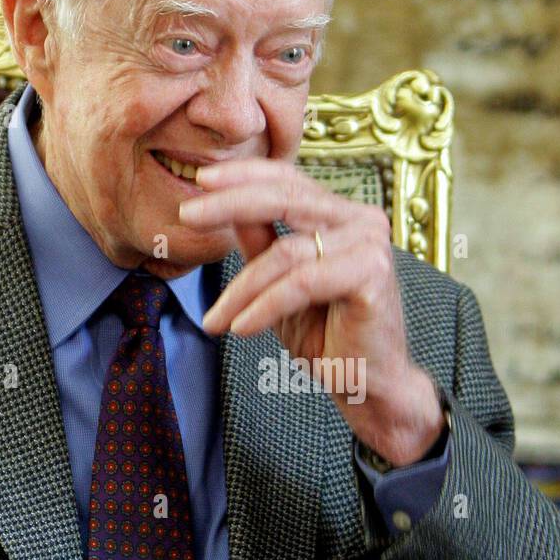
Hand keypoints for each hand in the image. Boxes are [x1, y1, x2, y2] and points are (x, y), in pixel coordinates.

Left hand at [179, 158, 444, 465]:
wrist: (367, 385)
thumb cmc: (328, 336)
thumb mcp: (279, 284)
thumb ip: (261, 243)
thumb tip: (223, 205)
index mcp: (344, 215)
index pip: (289, 180)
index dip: (244, 175)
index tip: (201, 179)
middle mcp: (362, 221)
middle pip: (286, 199)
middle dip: (230, 204)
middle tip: (188, 216)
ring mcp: (370, 245)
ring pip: (286, 253)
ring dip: (241, 290)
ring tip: (215, 320)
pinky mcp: (371, 275)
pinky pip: (301, 283)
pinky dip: (265, 307)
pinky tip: (241, 328)